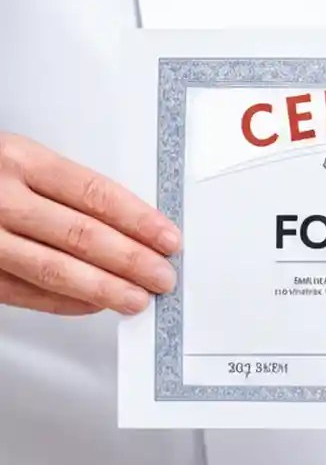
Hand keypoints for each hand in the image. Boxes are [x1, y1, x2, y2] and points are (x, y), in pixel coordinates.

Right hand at [0, 133, 180, 315]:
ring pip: (53, 268)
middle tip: (162, 277)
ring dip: (102, 288)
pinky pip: (23, 291)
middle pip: (80, 234)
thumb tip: (130, 226)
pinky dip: (63, 302)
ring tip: (136, 298)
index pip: (94, 194)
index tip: (168, 240)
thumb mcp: (17, 160)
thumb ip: (62, 189)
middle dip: (131, 260)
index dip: (138, 221)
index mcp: (19, 159)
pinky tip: (92, 305)